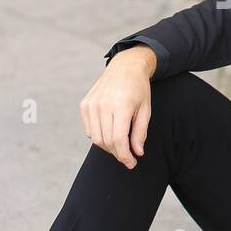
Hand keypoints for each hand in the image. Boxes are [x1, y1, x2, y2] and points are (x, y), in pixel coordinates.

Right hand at [79, 45, 156, 168]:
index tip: (131, 163)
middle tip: (128, 155)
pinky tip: (109, 131)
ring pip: (96, 138)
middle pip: (107, 141)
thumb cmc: (138, 89)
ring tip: (120, 144)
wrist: (125, 66)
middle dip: (118, 153)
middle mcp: (103, 104)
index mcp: (121, 105)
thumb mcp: (146, 110)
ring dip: (108, 146)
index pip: (119, 139)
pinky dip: (99, 136)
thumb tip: (137, 153)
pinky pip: (89, 130)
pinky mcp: (84, 105)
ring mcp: (91, 104)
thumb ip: (140, 132)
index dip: (125, 156)